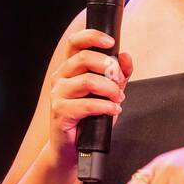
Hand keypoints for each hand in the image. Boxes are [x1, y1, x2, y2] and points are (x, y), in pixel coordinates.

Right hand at [48, 29, 132, 163]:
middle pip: (84, 58)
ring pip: (87, 80)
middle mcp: (60, 77)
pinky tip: (114, 110)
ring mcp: (58, 94)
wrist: (74, 146)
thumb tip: (126, 56)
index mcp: (70, 68)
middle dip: (109, 66)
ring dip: (110, 89)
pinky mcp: (60, 111)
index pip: (75, 42)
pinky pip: (87, 104)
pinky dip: (106, 106)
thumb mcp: (109, 91)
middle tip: (120, 80)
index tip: (111, 42)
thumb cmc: (90, 116)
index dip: (93, 37)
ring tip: (119, 98)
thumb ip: (119, 74)